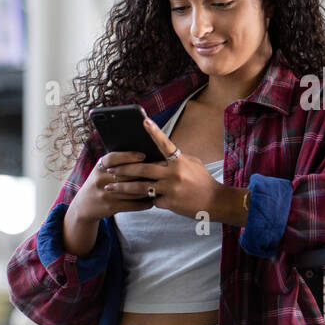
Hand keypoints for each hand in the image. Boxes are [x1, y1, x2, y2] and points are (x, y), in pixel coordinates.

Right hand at [70, 151, 159, 222]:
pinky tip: (153, 199)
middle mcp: (100, 179)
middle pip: (126, 174)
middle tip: (163, 167)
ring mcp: (105, 194)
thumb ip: (117, 163)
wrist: (84, 205)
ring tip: (162, 183)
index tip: (143, 155)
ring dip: (148, 187)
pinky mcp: (110, 207)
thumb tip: (144, 155)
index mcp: (99, 167)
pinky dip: (144, 202)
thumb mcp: (102, 170)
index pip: (112, 158)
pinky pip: (131, 205)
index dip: (128, 156)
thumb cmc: (100, 183)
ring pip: (132, 190)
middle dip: (146, 170)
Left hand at [102, 113, 224, 220]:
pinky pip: (151, 200)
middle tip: (109, 168)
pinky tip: (136, 201)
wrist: (215, 202)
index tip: (144, 121)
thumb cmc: (203, 180)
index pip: (165, 143)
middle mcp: (174, 173)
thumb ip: (175, 158)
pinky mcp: (169, 202)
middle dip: (123, 168)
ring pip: (140, 187)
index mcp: (180, 161)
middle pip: (142, 168)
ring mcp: (171, 189)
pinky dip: (146, 199)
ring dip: (123, 187)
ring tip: (110, 186)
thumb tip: (158, 154)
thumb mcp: (192, 164)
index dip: (155, 132)